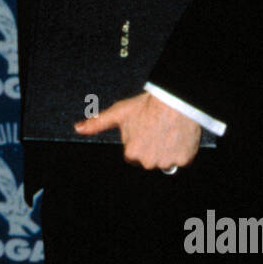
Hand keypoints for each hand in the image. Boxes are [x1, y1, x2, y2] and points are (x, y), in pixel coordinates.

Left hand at [74, 91, 200, 169]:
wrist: (174, 100)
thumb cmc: (145, 106)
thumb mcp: (118, 113)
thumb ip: (97, 124)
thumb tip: (78, 129)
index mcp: (131, 154)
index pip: (133, 155)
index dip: (139, 141)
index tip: (143, 129)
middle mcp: (148, 163)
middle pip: (150, 159)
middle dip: (152, 147)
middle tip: (156, 129)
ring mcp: (167, 162)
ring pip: (166, 160)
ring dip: (168, 150)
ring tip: (168, 131)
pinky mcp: (184, 160)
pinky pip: (182, 159)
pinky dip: (182, 150)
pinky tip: (179, 136)